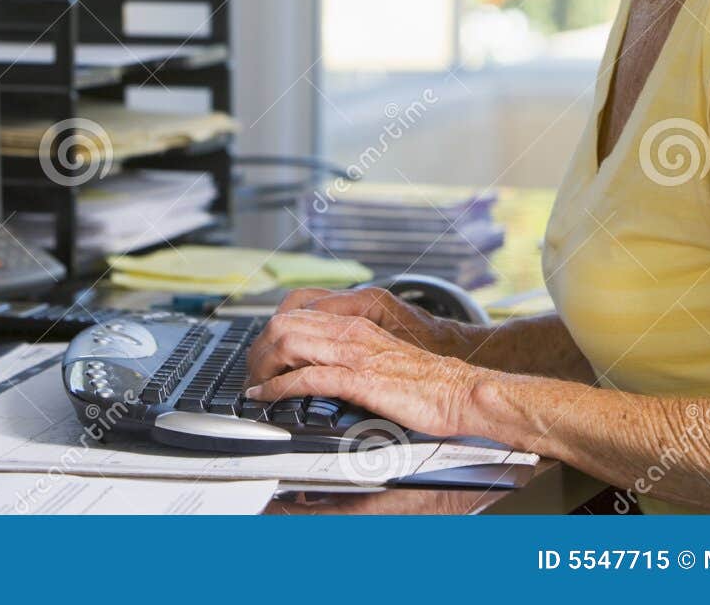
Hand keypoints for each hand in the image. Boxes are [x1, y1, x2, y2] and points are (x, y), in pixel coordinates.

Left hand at [242, 307, 484, 437]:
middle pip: (283, 323)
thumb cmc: (427, 380)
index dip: (269, 333)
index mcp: (356, 322)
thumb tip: (322, 367)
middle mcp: (351, 330)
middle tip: (250, 373)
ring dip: (261, 365)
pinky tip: (267, 397)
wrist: (459, 390)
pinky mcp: (359, 378)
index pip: (296, 313)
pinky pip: (306, 377)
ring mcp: (353, 352)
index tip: (260, 356)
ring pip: (287, 342)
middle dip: (257, 348)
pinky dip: (278, 387)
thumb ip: (352, 353)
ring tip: (253, 384)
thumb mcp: (381, 355)